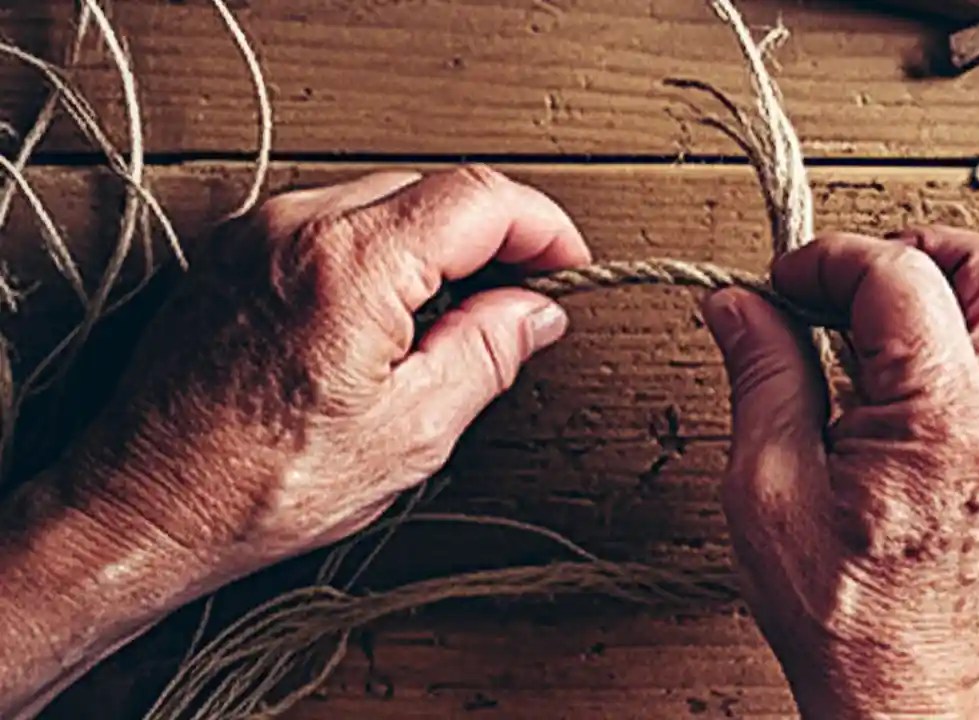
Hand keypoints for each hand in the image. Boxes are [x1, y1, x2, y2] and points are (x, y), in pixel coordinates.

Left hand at [59, 166, 589, 580]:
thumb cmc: (259, 484)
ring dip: (439, 242)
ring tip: (456, 316)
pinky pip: (336, 220)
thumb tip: (535, 314)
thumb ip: (486, 354)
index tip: (567, 262)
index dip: (543, 226)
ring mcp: (259, 231)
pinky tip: (391, 313)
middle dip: (496, 234)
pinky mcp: (236, 249)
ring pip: (387, 198)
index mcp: (352, 265)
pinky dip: (385, 249)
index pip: (481, 198)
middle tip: (525, 294)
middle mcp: (299, 226)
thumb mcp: (409, 433)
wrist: (148, 504)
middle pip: (435, 188)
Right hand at [702, 227, 978, 718]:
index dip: (828, 261)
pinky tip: (943, 355)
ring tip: (895, 310)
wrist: (894, 685)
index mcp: (944, 419)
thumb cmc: (839, 612)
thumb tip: (741, 307)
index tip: (783, 283)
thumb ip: (762, 375)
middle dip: (908, 252)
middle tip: (842, 282)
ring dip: (965, 283)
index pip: (898, 276)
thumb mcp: (767, 485)